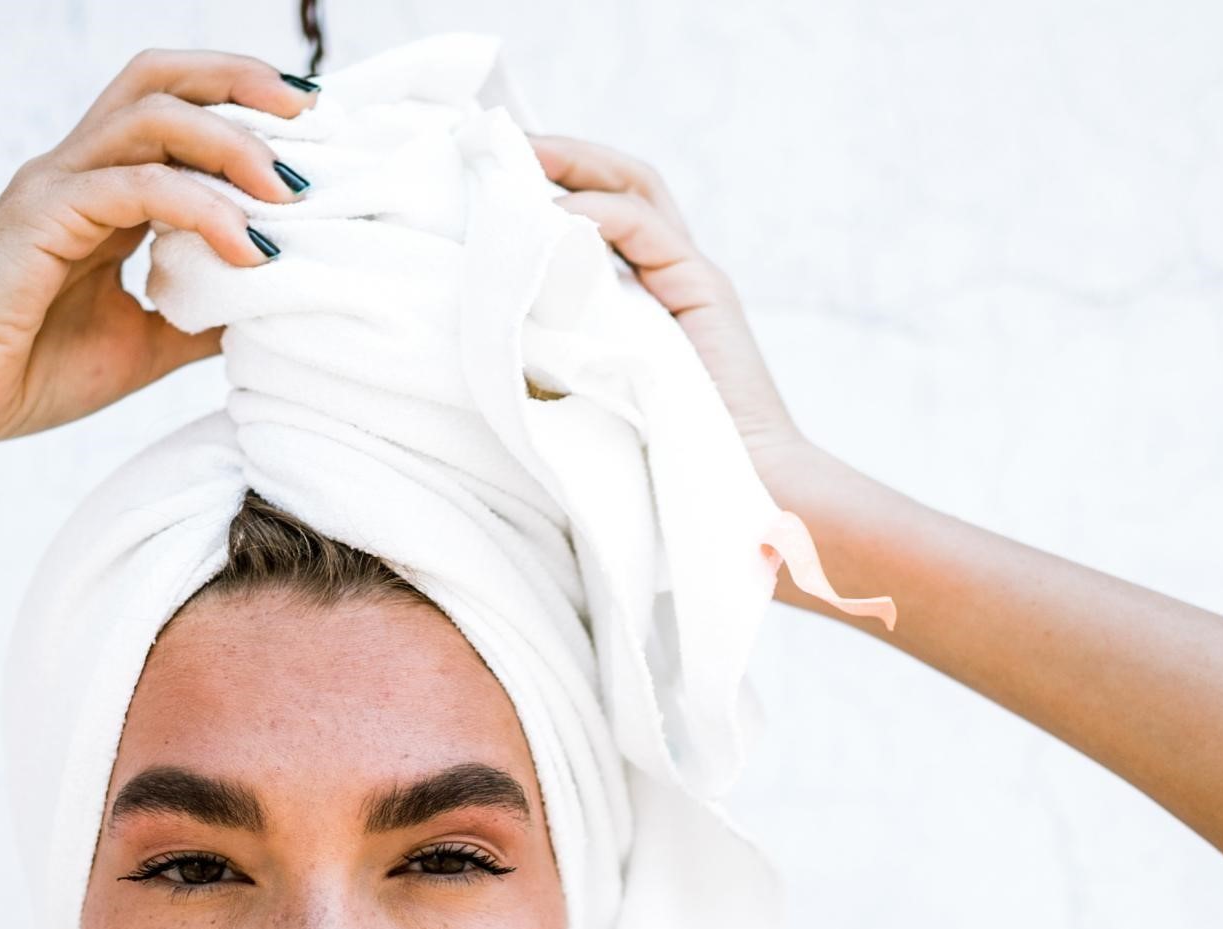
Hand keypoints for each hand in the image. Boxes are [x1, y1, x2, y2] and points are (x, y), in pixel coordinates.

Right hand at [0, 48, 316, 447]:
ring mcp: (58, 183)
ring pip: (154, 116)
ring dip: (233, 143)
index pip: (177, 111)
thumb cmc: (28, 371)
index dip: (243, 106)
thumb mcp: (144, 341)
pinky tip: (246, 251)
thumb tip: (274, 310)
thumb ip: (202, 315)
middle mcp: (79, 169)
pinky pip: (136, 186)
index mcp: (102, 190)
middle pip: (162, 77)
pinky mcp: (43, 214)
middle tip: (316, 113)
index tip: (313, 134)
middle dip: (243, 82)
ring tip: (290, 194)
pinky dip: (201, 209)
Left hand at [526, 133, 822, 497]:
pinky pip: (648, 228)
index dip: (553, 187)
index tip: (494, 181)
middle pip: (622, 183)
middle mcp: (673, 274)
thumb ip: (556, 350)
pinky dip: (599, 212)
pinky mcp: (705, 290)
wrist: (736, 492)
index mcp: (648, 294)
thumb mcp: (589, 390)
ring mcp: (692, 278)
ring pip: (637, 188)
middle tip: (500, 143)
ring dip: (577, 162)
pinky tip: (557, 213)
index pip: (603, 215)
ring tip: (522, 154)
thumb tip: (486, 331)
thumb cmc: (660, 463)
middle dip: (563, 154)